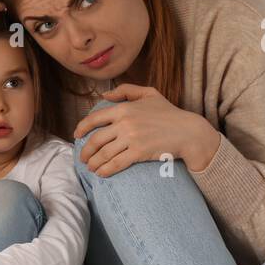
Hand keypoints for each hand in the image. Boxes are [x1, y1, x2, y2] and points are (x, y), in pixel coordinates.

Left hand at [73, 84, 218, 176]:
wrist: (188, 131)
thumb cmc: (169, 113)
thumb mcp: (149, 93)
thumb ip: (126, 90)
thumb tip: (104, 95)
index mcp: (124, 108)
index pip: (95, 118)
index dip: (82, 128)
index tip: (77, 136)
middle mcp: (125, 123)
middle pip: (96, 140)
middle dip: (86, 151)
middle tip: (83, 158)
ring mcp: (131, 138)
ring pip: (103, 153)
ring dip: (93, 163)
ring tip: (91, 168)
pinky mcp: (138, 152)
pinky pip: (116, 163)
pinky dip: (105, 170)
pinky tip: (101, 173)